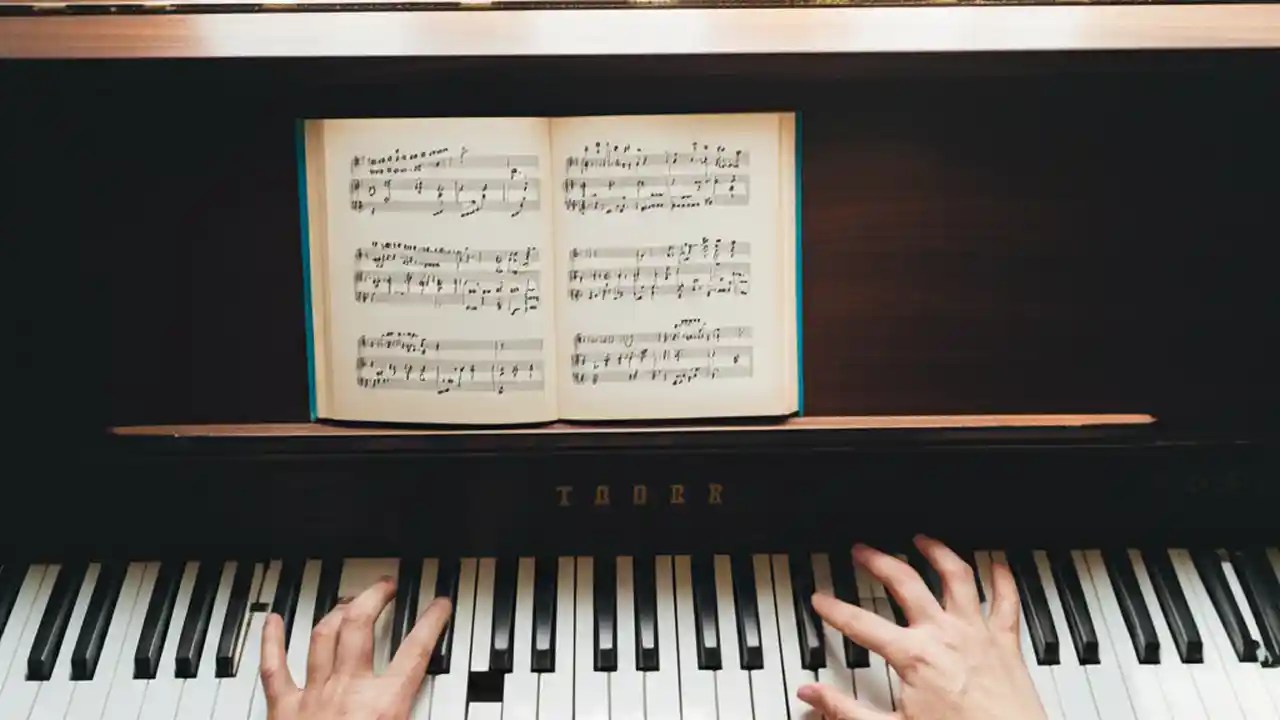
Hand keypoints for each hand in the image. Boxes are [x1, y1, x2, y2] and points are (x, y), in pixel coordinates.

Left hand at [260, 576, 451, 719]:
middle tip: (386, 587)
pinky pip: (274, 667)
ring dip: (338, 610)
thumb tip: (449, 717)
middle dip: (375, 597)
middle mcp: (348, 691)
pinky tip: (272, 622)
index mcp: (385, 706)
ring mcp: (313, 696)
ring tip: (349, 599)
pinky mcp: (283, 710)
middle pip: (361, 625)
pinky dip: (271, 641)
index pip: (416, 650)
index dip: (431, 621)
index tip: (439, 605)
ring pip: (323, 635)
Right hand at [798, 535, 1046, 719]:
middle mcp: (944, 634)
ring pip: (957, 575)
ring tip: (922, 539)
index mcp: (913, 656)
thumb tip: (811, 696)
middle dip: (878, 560)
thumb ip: (846, 710)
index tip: (820, 599)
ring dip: (938, 552)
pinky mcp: (1005, 641)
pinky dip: (1003, 578)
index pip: (861, 624)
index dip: (834, 609)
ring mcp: (976, 633)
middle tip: (863, 550)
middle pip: (906, 581)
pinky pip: (1006, 600)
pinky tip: (997, 564)